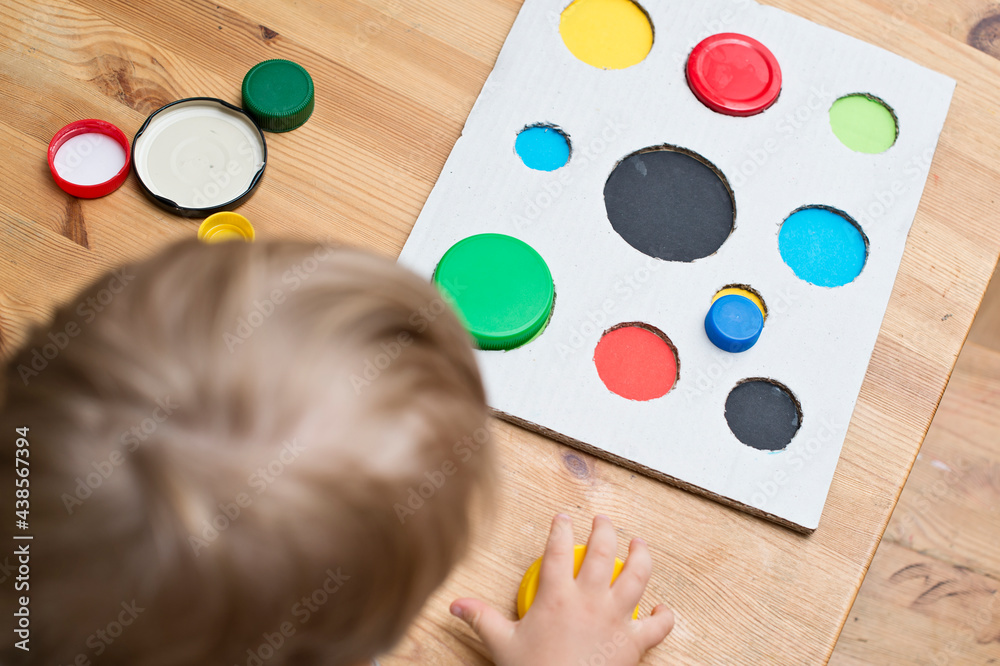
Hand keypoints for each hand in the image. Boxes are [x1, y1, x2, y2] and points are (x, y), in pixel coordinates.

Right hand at [451, 514, 673, 665]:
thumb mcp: (501, 645)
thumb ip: (481, 619)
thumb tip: (455, 604)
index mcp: (556, 597)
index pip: (557, 551)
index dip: (559, 529)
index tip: (562, 517)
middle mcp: (589, 601)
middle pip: (602, 551)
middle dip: (605, 529)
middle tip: (603, 519)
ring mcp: (615, 619)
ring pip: (637, 576)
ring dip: (641, 555)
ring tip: (640, 544)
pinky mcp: (634, 643)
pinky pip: (657, 625)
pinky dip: (663, 615)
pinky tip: (661, 608)